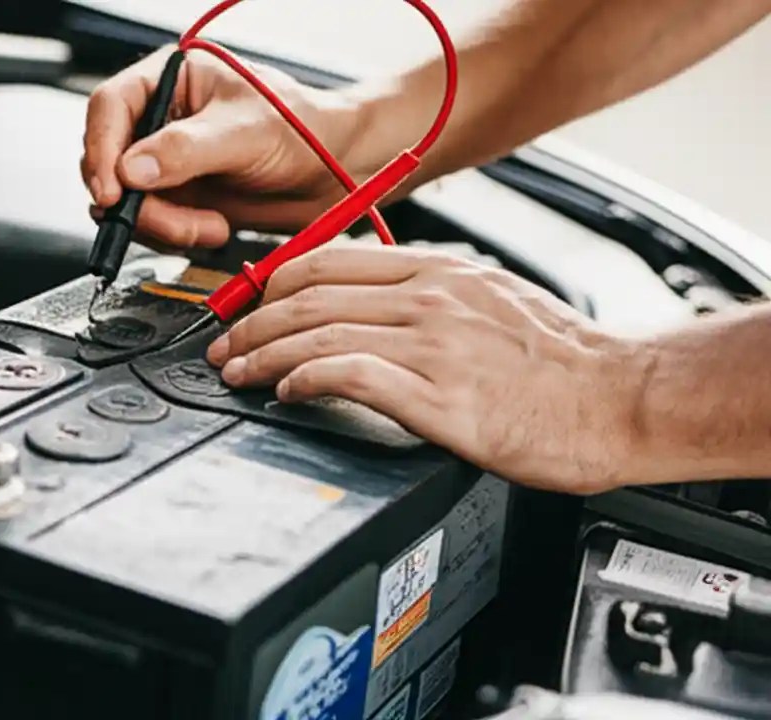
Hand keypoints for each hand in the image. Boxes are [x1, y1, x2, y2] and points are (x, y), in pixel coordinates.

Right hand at [81, 46, 374, 249]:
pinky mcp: (177, 198)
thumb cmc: (303, 130)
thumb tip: (131, 171)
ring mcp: (164, 162)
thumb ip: (186, 150)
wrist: (336, 172)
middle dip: (139, 202)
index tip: (112, 192)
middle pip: (109, 162)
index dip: (100, 151)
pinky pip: (150, 225)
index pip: (109, 108)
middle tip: (172, 222)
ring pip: (127, 201)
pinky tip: (212, 228)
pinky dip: (175, 236)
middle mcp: (159, 119)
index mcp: (169, 79)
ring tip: (209, 226)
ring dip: (162, 225)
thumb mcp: (245, 132)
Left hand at [205, 244, 648, 493]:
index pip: (327, 260)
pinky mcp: (442, 396)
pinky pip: (353, 376)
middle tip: (222, 348)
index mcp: (438, 270)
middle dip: (250, 323)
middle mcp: (429, 297)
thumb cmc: (560, 360)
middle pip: (309, 297)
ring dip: (263, 355)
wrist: (619, 398)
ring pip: (319, 333)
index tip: (244, 307)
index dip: (269, 283)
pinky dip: (307, 380)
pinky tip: (286, 393)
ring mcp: (434, 345)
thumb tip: (368, 300)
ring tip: (237, 373)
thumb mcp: (490, 299)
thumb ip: (428, 293)